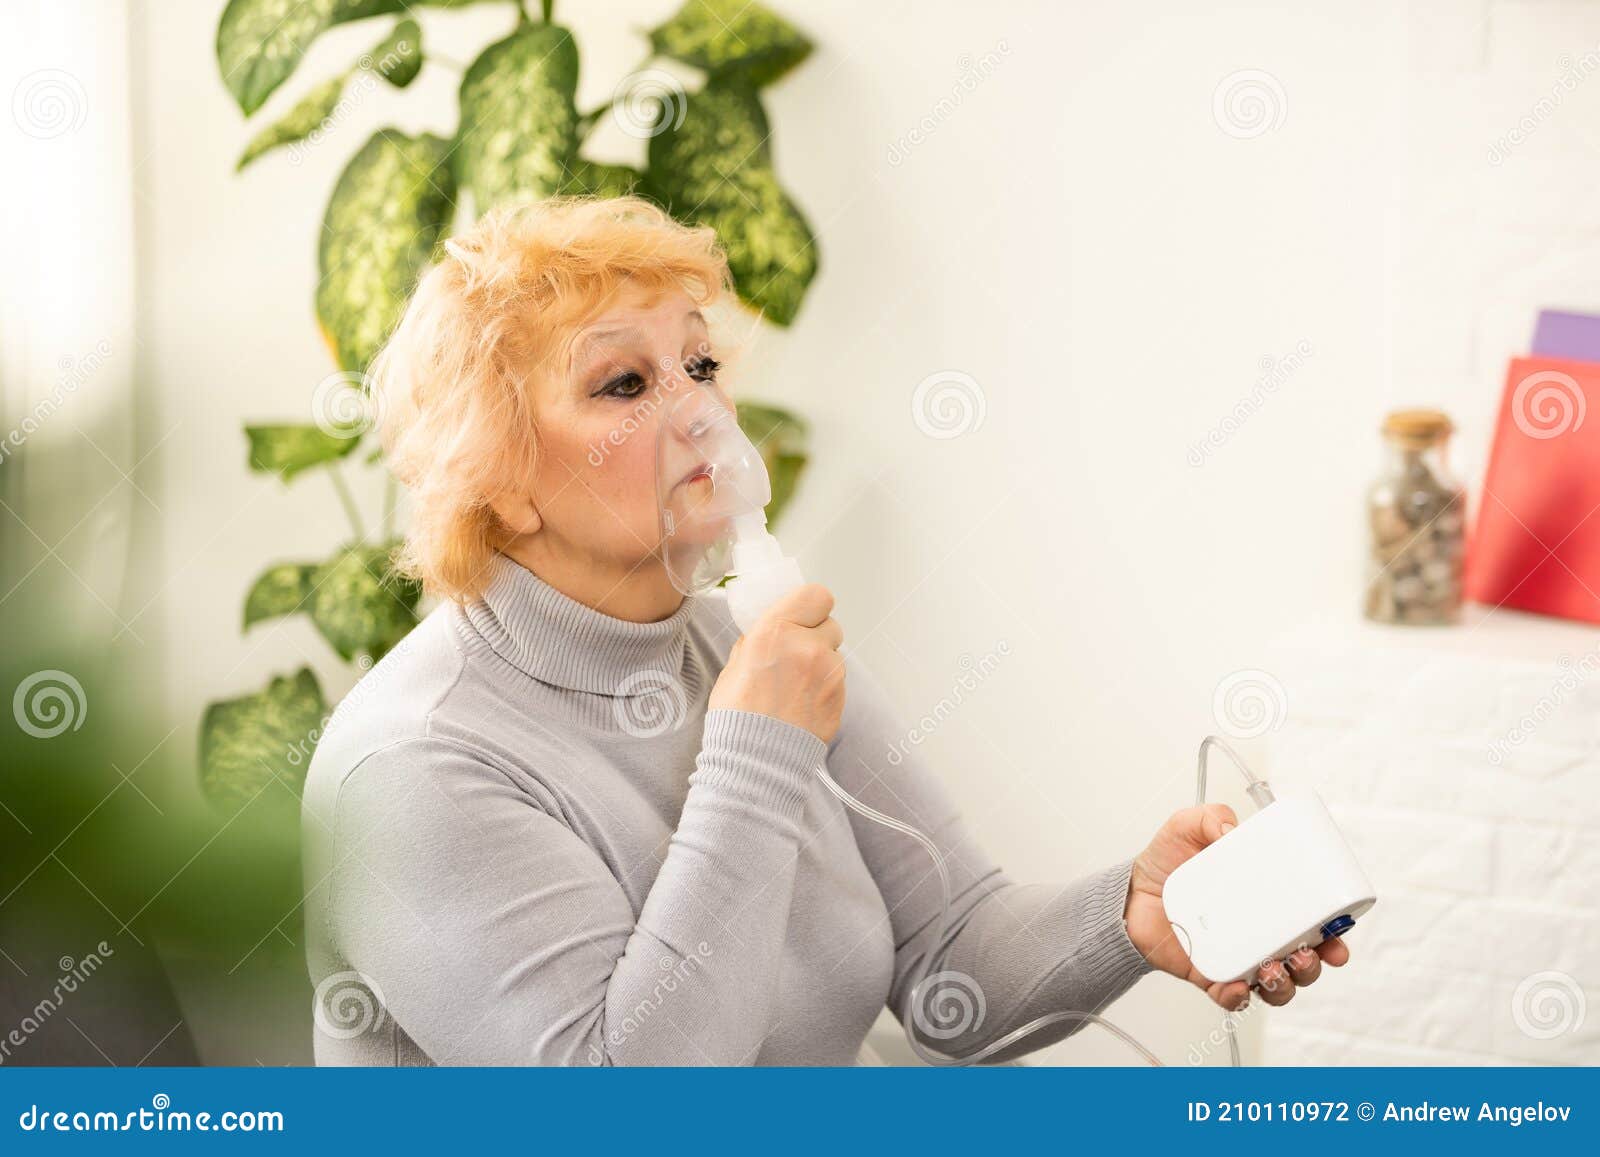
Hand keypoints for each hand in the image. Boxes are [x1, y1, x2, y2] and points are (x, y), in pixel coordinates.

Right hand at [710, 583, 845, 742]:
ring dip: (820, 662)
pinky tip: (803, 701)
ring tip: (796, 684)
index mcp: (776, 631)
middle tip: (797, 652)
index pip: (816, 595)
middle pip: (830, 622)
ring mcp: (828, 672)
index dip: (810, 605)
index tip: (802, 614)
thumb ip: (758, 640)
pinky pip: (837, 679)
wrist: (756, 759)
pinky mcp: (840, 695)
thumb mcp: (735, 665)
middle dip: (816, 634)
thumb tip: (770, 629)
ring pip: (834, 652)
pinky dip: (825, 686)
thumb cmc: (739, 715)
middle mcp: (807, 646)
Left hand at [1123, 804, 1350, 1011]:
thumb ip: (1210, 817)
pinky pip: (1233, 997)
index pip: (1313, 922)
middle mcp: (1260, 934)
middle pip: (1304, 961)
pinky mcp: (1211, 976)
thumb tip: (1231, 828)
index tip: (1337, 932)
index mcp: (1268, 902)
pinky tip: (1238, 987)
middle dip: (1314, 964)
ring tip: (1272, 968)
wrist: (1130, 893)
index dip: (1333, 932)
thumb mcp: (1188, 828)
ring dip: (1284, 984)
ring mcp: (1238, 958)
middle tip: (1304, 952)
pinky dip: (1240, 997)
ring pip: (1277, 985)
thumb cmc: (1167, 863)